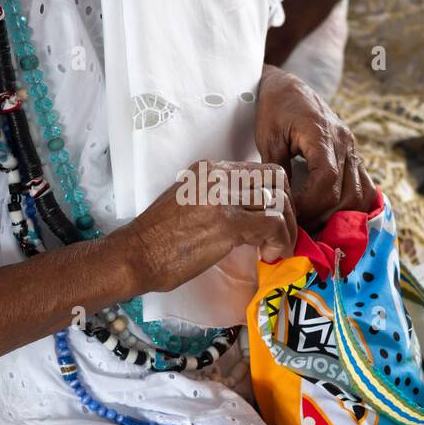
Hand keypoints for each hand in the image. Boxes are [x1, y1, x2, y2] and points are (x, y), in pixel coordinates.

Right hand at [117, 160, 298, 293]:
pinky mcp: (227, 224)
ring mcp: (223, 198)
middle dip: (288, 209)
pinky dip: (281, 242)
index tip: (273, 219)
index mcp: (209, 169)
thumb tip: (249, 213)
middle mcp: (218, 176)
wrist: (136, 255)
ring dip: (287, 229)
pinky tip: (271, 255)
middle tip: (282, 235)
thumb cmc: (159, 239)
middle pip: (276, 180)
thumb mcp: (189, 202)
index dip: (275, 195)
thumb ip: (218, 199)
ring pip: (279, 201)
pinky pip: (273, 225)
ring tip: (276, 249)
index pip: (260, 170)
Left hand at [255, 65, 374, 229]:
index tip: (292, 216)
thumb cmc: (273, 109)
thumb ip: (278, 172)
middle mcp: (344, 142)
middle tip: (300, 226)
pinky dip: (353, 205)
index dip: (311, 204)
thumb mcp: (268, 139)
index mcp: (322, 134)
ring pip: (361, 194)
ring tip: (314, 224)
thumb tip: (280, 206)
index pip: (327, 180)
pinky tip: (333, 215)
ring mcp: (352, 149)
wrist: (288, 87)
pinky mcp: (352, 155)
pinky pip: (365, 186)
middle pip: (348, 193)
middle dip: (324, 216)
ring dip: (340, 215)